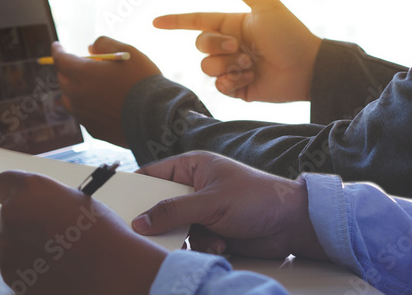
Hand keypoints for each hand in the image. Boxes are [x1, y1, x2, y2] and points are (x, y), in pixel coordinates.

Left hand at [0, 170, 166, 294]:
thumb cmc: (103, 234)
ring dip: (24, 248)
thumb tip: (37, 207)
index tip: (18, 203)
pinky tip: (52, 270)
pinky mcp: (10, 272)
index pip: (0, 184)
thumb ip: (46, 199)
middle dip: (21, 225)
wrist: (113, 270)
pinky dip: (28, 269)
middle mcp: (13, 212)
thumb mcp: (75, 200)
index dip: (10, 194)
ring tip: (56, 257)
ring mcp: (8, 243)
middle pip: (6, 216)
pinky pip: (12, 267)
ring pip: (9, 243)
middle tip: (46, 236)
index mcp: (30, 188)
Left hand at [54, 37, 159, 146]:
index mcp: (82, 74)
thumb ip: (105, 44)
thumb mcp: (128, 52)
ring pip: (69, 100)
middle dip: (68, 69)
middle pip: (63, 79)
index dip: (57, 50)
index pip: (60, 59)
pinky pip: (83, 115)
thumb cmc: (143, 82)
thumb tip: (90, 47)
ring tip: (91, 86)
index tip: (57, 46)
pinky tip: (101, 104)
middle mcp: (77, 95)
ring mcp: (83, 115)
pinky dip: (86, 107)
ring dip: (75, 90)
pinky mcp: (93, 130)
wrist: (157, 118)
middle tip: (80, 65)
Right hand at [133, 152, 326, 260]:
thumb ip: (173, 211)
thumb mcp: (210, 202)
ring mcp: (203, 210)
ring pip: (175, 226)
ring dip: (187, 237)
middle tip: (152, 232)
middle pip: (160, 203)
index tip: (117, 203)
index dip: (135, 188)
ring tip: (205, 239)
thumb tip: (140, 222)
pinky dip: (202, 246)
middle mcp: (194, 187)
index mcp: (191, 166)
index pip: (152, 174)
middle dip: (160, 220)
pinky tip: (220, 245)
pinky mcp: (213, 231)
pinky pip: (192, 240)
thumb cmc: (257, 198)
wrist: (294, 224)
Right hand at [152, 0, 322, 102]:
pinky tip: (251, 79)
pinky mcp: (239, 88)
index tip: (155, 22)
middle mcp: (229, 46)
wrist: (308, 68)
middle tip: (239, 48)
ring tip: (250, 65)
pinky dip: (232, 82)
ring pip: (207, 67)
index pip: (196, 21)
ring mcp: (233, 68)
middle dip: (216, 46)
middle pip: (200, 45)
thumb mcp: (266, 7)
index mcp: (232, 26)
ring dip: (227, 65)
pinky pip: (219, 86)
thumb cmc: (290, 34)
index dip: (175, 22)